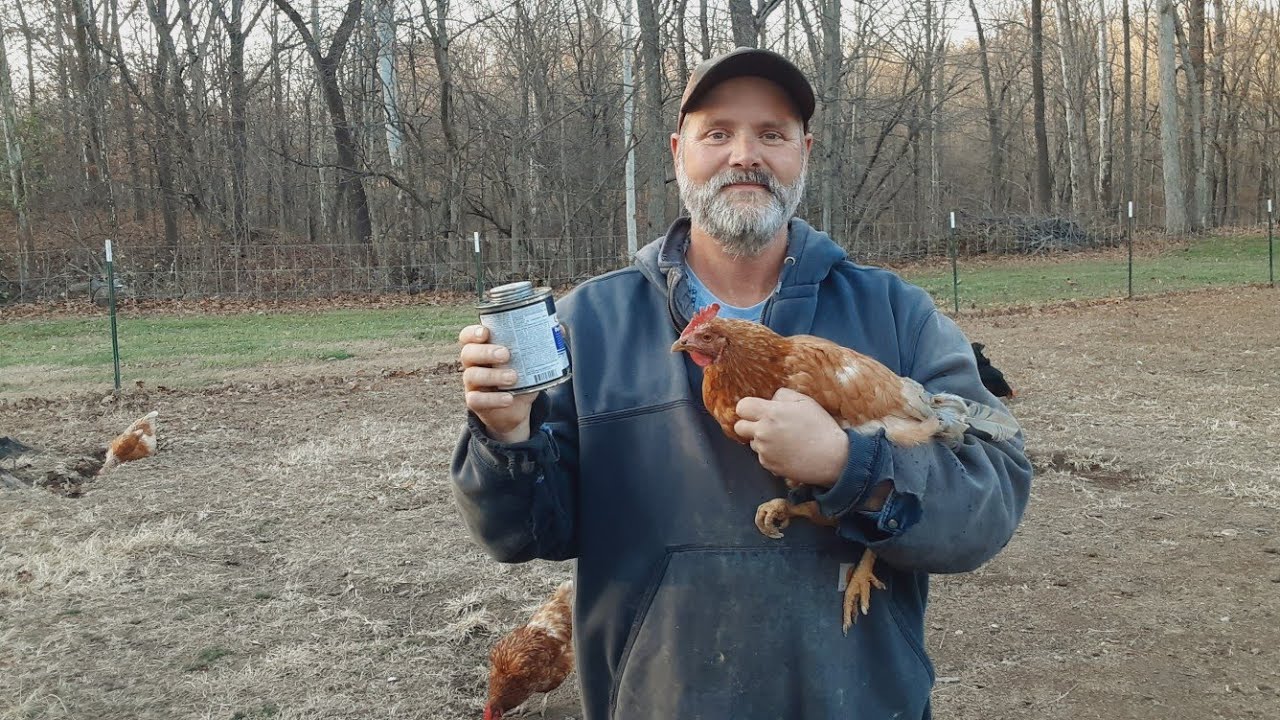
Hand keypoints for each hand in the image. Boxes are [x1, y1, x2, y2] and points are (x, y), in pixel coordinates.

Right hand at [459, 324, 536, 442]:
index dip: (472, 332)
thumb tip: (560, 329)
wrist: (515, 409)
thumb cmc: (519, 378)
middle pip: (468, 353)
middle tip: (506, 354)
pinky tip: (508, 398)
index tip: (485, 332)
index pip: (467, 336)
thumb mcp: (529, 362)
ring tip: (513, 377)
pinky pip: (477, 400)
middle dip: (486, 352)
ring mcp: (472, 384)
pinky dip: (493, 399)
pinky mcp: (475, 402)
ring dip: (493, 375)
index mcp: (483, 349)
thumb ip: (541, 345)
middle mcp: (473, 364)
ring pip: (472, 375)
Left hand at [734, 388, 847, 487]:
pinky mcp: (768, 465)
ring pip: (751, 442)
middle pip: (739, 427)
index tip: (757, 411)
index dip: (748, 408)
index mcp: (770, 413)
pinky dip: (770, 454)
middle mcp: (763, 432)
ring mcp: (764, 450)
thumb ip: (782, 396)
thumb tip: (770, 400)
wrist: (832, 458)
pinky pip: (761, 456)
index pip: (742, 407)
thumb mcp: (805, 402)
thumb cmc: (821, 428)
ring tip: (783, 440)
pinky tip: (787, 452)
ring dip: (761, 440)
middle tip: (766, 425)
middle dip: (749, 425)